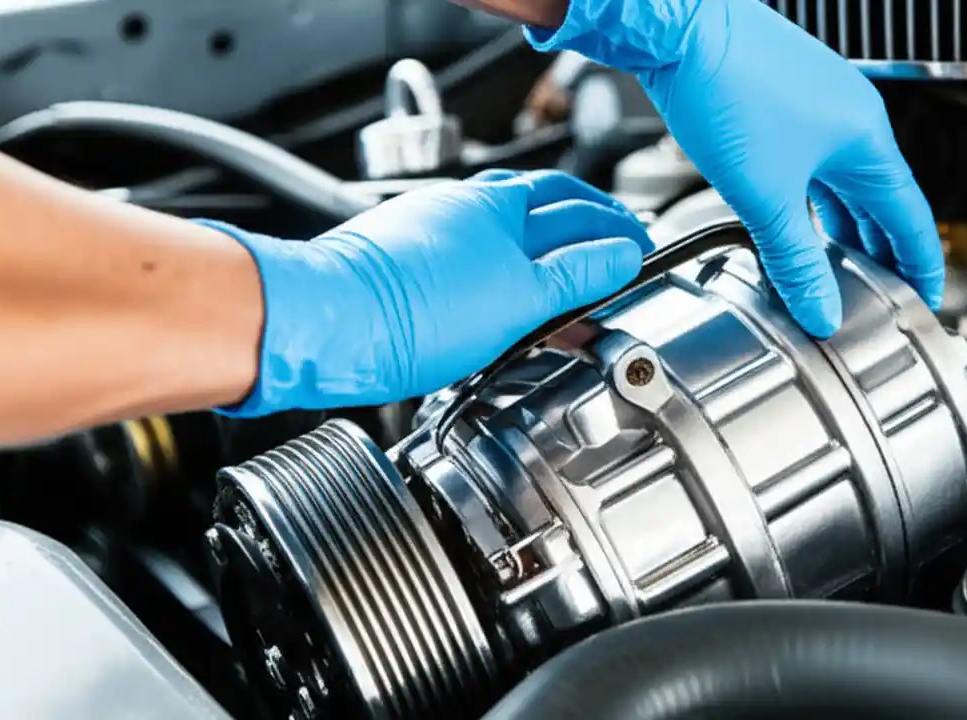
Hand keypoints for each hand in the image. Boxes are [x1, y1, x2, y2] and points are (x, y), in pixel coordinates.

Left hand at [200, 169, 650, 415]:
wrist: (328, 327)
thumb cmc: (410, 311)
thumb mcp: (519, 299)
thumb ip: (577, 277)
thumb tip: (621, 257)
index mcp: (499, 207)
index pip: (579, 211)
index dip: (616, 231)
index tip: (638, 250)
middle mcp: (466, 210)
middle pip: (543, 209)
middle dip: (585, 227)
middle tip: (614, 247)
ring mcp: (433, 232)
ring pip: (505, 234)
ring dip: (543, 249)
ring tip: (565, 275)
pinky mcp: (405, 261)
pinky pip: (473, 258)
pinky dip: (503, 271)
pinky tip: (503, 300)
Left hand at [526, 0, 944, 336]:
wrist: (676, 27)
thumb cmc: (724, 85)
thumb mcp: (764, 196)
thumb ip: (795, 260)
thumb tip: (821, 310)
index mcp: (865, 140)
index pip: (910, 217)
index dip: (921, 265)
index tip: (926, 299)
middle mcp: (850, 118)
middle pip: (880, 201)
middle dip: (881, 254)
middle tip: (881, 296)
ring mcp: (818, 107)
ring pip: (843, 183)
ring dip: (843, 229)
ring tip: (837, 272)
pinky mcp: (783, 102)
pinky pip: (813, 164)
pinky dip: (812, 201)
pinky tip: (793, 222)